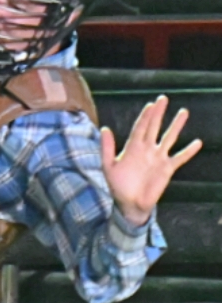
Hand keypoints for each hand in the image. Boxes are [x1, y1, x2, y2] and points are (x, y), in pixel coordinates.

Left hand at [100, 95, 201, 225]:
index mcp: (132, 148)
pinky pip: (179, 158)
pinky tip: (197, 143)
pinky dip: (188, 151)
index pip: (140, 128)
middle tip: (163, 98)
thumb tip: (105, 128)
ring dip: (176, 125)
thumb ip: (107, 148)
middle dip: (158, 113)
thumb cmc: (118, 186)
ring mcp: (158, 158)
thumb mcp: (108, 166)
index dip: (145, 116)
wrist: (129, 204)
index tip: (151, 105)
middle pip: (154, 127)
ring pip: (169, 138)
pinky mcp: (167, 169)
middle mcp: (147, 149)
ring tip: (183, 112)